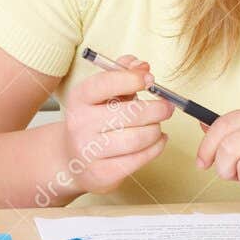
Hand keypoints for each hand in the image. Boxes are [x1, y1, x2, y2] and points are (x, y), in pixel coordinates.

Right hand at [53, 54, 172, 195]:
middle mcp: (80, 124)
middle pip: (130, 113)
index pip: (106, 83)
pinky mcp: (101, 174)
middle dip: (157, 110)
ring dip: (156, 131)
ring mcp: (89, 151)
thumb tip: (142, 65)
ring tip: (157, 127)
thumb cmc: (93, 122)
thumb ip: (122, 74)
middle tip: (166, 108)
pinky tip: (157, 141)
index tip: (150, 79)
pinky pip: (138, 159)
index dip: (132, 79)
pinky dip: (155, 148)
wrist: (72, 160)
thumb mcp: (102, 94)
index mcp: (79, 98)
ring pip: (138, 139)